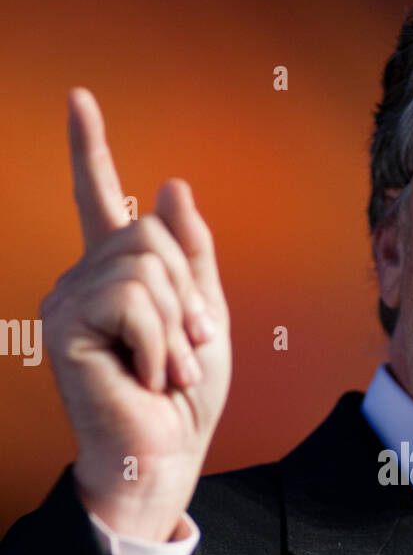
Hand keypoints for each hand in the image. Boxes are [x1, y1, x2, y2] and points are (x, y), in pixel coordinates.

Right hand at [40, 88, 231, 540]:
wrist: (166, 455)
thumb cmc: (185, 398)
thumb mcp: (205, 317)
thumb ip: (192, 255)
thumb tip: (171, 184)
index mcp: (116, 276)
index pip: (99, 199)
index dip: (92, 148)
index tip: (80, 99)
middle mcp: (83, 280)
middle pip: (148, 233)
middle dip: (187, 296)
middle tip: (186, 351)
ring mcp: (67, 301)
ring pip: (145, 265)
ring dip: (176, 326)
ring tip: (167, 369)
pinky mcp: (64, 326)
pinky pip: (133, 300)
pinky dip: (159, 343)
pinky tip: (148, 377)